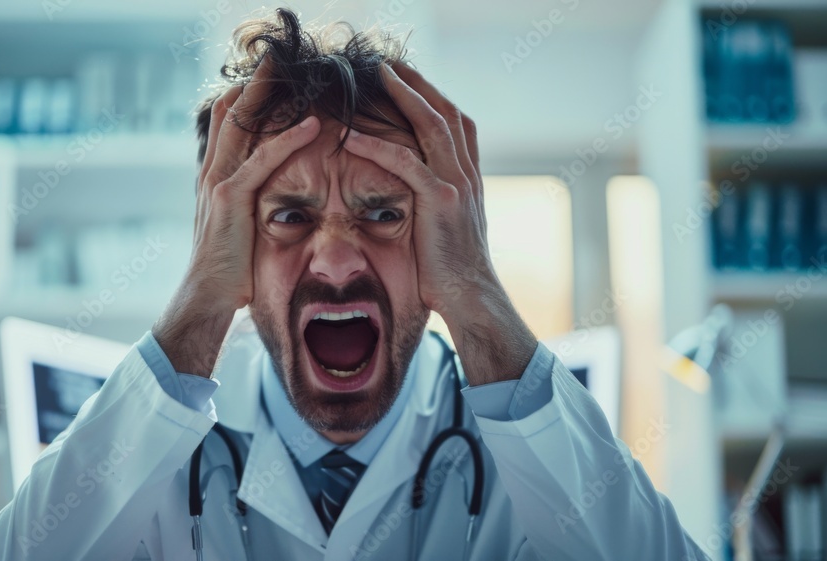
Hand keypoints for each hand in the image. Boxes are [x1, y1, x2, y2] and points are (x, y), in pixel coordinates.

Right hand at [154, 61, 321, 376]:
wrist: (205, 297)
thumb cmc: (228, 269)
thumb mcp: (239, 227)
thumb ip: (250, 205)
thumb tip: (274, 198)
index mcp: (214, 175)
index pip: (227, 120)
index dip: (247, 95)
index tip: (274, 77)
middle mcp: (212, 171)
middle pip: (230, 109)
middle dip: (256, 82)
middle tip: (282, 58)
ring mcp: (218, 182)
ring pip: (243, 124)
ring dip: (271, 96)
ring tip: (296, 72)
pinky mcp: (229, 198)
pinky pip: (262, 159)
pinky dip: (288, 139)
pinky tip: (312, 124)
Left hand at [341, 63, 536, 382]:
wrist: (473, 300)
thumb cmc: (452, 275)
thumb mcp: (448, 232)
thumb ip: (436, 207)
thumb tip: (414, 199)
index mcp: (469, 180)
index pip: (457, 123)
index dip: (434, 96)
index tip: (409, 79)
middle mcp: (467, 175)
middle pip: (446, 112)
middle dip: (418, 84)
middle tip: (389, 64)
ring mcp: (458, 185)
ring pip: (432, 125)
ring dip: (403, 96)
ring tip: (376, 77)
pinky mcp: (441, 202)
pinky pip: (407, 163)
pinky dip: (379, 146)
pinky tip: (353, 136)